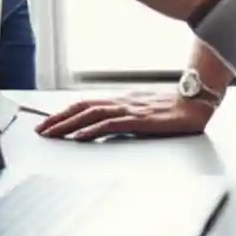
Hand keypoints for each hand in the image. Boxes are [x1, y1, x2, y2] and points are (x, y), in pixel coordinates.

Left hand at [34, 91, 213, 140]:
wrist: (196, 103)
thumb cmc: (172, 109)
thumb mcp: (142, 111)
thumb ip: (124, 116)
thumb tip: (104, 126)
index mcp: (120, 100)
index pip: (85, 104)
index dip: (64, 112)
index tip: (46, 122)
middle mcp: (120, 101)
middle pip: (82, 108)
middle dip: (57, 119)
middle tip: (39, 130)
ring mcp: (129, 109)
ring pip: (91, 114)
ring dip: (68, 124)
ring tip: (52, 134)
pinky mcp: (139, 119)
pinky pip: (110, 124)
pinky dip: (92, 129)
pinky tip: (80, 136)